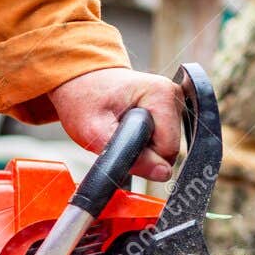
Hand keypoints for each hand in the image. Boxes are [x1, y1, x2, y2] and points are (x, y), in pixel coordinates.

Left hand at [48, 67, 183, 181]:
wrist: (80, 81)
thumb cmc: (85, 100)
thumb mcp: (96, 132)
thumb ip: (130, 156)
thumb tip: (163, 173)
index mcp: (162, 94)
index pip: (168, 150)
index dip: (143, 157)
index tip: (120, 141)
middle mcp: (173, 95)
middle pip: (170, 149)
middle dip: (143, 152)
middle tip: (118, 135)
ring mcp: (174, 101)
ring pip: (167, 146)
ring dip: (143, 146)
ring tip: (122, 129)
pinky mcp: (170, 108)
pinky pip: (164, 139)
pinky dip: (146, 140)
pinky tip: (130, 127)